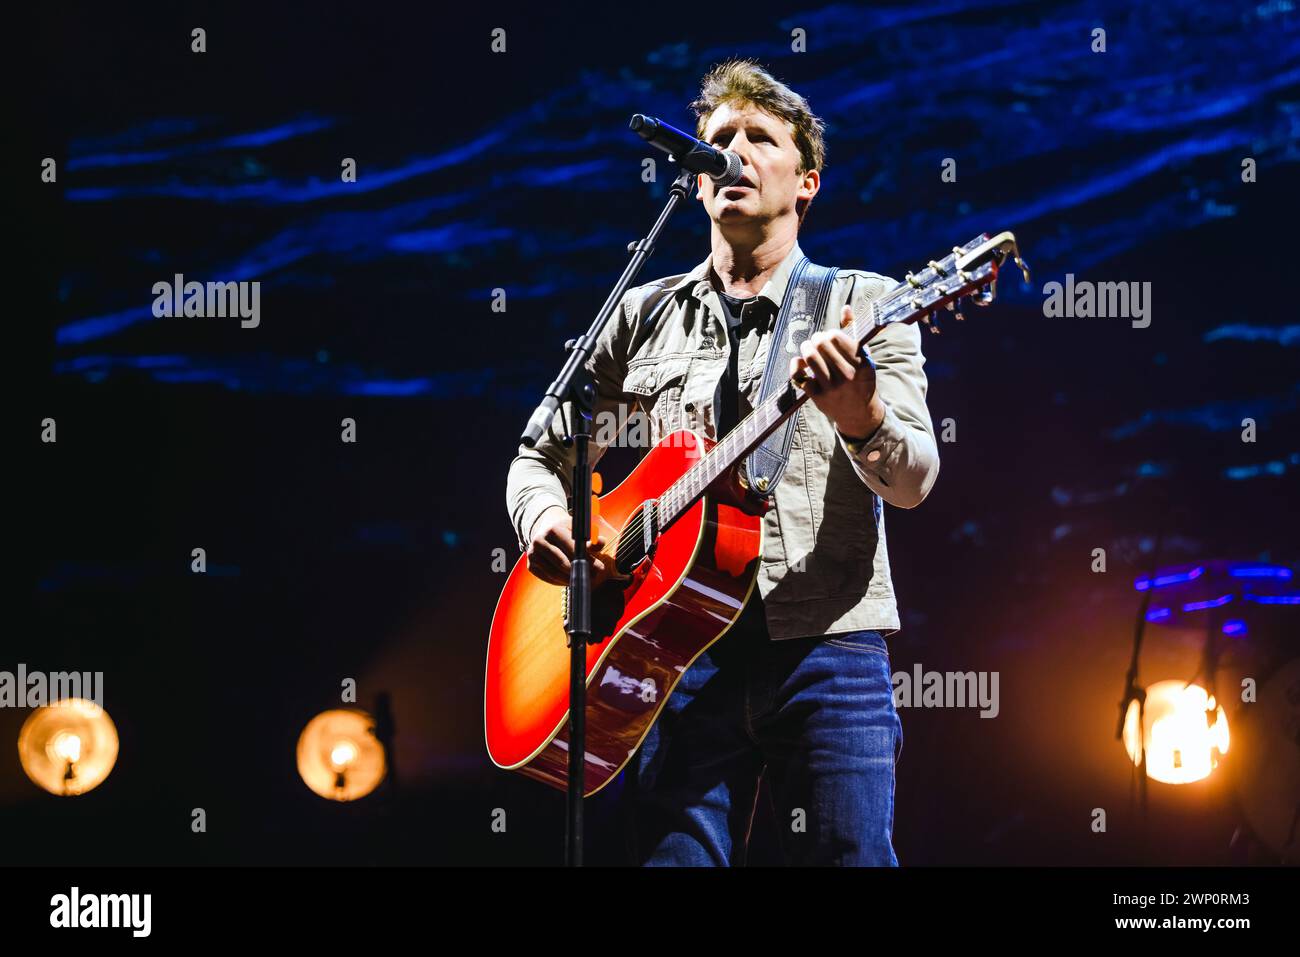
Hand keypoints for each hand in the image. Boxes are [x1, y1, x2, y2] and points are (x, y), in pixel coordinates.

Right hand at [526, 505, 623, 586]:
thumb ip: (591, 537)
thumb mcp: (579, 529)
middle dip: (580, 572)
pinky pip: (548, 579)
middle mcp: (540, 541)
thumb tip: (600, 543)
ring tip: (585, 581)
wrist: (545, 530)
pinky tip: (571, 580)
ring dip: (571, 580)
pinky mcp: (531, 566)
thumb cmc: (567, 531)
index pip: (571, 548)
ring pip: (555, 573)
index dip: (587, 559)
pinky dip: (561, 582)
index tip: (600, 568)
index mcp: (553, 530)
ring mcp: (533, 555)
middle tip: (594, 578)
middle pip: (563, 563)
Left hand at [788, 304, 884, 438]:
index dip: (828, 334)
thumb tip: (845, 308)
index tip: (828, 338)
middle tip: (816, 342)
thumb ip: (854, 332)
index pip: (836, 336)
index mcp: (861, 362)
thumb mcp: (864, 357)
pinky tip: (801, 365)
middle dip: (815, 339)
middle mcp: (847, 374)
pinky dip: (796, 366)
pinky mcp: (818, 396)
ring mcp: (832, 386)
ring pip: (809, 357)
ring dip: (805, 349)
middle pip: (820, 344)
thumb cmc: (860, 379)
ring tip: (807, 350)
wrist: (860, 413)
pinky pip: (798, 376)